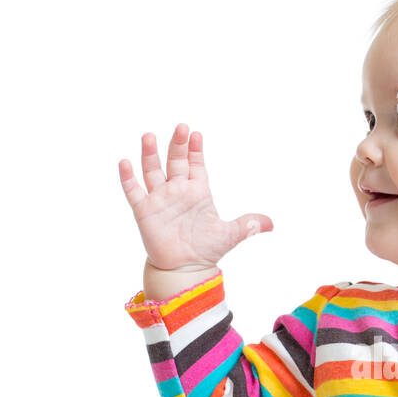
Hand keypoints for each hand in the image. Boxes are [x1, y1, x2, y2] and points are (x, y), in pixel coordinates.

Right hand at [118, 123, 272, 270]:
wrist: (185, 270)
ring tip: (148, 136)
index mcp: (198, 192)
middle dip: (177, 144)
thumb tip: (272, 224)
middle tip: (181, 127)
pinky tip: (125, 163)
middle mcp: (177, 191)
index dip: (195, 150)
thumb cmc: (206, 250)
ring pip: (152, 171)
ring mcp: (160, 199)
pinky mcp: (144, 212)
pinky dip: (128, 178)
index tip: (196, 134)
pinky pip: (134, 192)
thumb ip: (249, 224)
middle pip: (175, 161)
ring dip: (150, 154)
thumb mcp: (231, 234)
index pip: (195, 164)